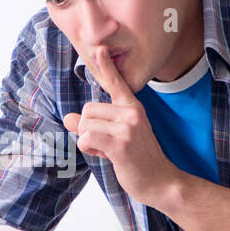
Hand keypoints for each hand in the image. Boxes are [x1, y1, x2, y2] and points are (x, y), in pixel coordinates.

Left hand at [62, 45, 181, 206]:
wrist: (161, 181)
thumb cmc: (138, 160)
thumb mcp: (116, 138)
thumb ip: (92, 126)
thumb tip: (68, 118)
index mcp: (132, 108)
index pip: (116, 83)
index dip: (107, 67)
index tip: (100, 49)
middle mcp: (131, 113)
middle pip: (87, 111)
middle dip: (88, 129)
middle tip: (107, 144)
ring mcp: (127, 127)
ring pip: (85, 125)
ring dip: (89, 141)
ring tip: (108, 151)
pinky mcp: (120, 144)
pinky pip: (86, 138)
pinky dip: (89, 149)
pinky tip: (106, 155)